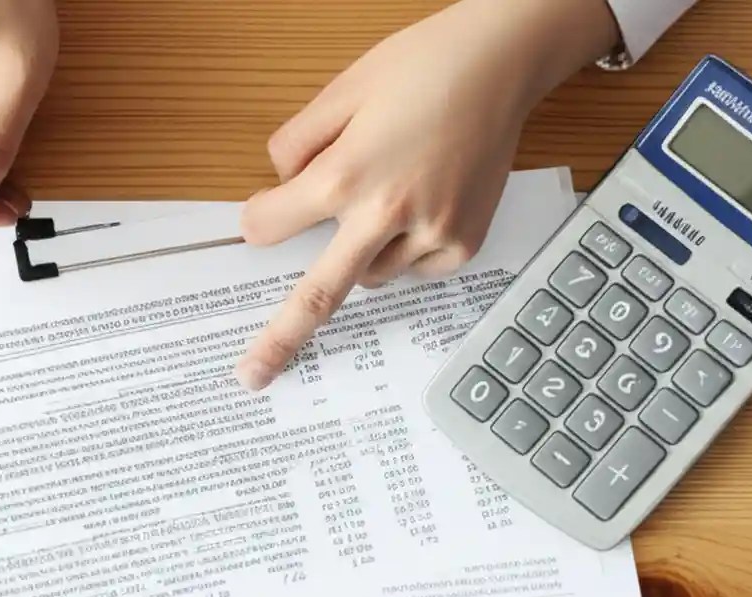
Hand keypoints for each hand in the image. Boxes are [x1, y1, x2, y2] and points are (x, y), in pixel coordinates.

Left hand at [233, 0, 618, 389]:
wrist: (500, 64)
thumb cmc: (419, 69)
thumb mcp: (340, 92)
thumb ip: (296, 145)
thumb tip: (282, 186)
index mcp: (346, 176)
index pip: (271, 225)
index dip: (258, 218)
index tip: (259, 219)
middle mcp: (386, 214)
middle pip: (318, 294)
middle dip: (279, 339)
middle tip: (251, 376)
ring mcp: (430, 235)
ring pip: (368, 276)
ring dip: (359, 253)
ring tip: (391, 194)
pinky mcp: (463, 245)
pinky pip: (414, 271)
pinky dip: (404, 251)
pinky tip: (422, 204)